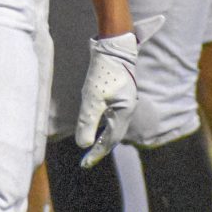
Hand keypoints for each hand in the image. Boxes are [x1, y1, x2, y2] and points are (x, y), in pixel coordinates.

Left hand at [75, 31, 140, 166]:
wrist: (115, 46)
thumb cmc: (103, 72)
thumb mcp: (92, 98)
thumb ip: (87, 122)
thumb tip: (83, 144)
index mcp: (123, 113)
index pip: (109, 141)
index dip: (96, 154)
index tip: (84, 164)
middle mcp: (127, 110)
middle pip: (114, 136)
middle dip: (100, 149)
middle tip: (87, 160)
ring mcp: (125, 102)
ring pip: (114, 126)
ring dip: (103, 138)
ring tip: (92, 147)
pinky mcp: (121, 94)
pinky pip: (113, 116)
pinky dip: (105, 125)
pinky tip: (98, 124)